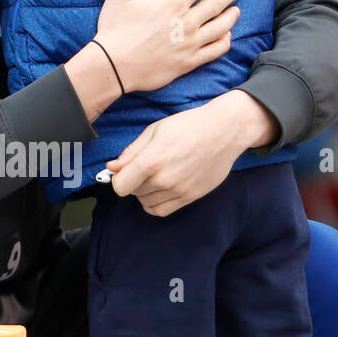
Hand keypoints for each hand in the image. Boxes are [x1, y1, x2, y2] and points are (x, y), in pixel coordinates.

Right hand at [96, 0, 240, 93]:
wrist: (113, 67)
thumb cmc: (114, 29)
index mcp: (172, 4)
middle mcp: (187, 23)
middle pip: (216, 4)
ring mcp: (190, 45)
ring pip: (221, 28)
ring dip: (231, 16)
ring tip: (236, 10)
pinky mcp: (188, 63)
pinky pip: (214, 51)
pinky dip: (224, 41)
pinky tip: (226, 36)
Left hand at [106, 90, 279, 215]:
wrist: (225, 131)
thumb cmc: (189, 125)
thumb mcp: (155, 130)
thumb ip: (131, 152)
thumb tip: (112, 167)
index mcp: (152, 160)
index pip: (120, 186)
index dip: (117, 178)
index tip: (122, 171)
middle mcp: (165, 179)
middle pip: (133, 192)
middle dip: (132, 181)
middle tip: (143, 167)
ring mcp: (179, 190)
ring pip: (146, 203)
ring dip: (144, 192)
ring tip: (153, 176)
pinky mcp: (190, 197)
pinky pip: (162, 211)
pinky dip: (154, 204)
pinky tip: (159, 190)